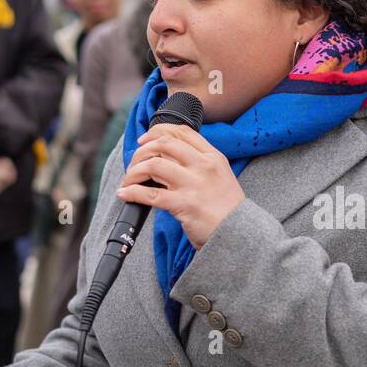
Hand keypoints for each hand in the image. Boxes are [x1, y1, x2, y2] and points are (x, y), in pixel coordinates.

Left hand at [116, 124, 244, 247]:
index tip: (144, 140)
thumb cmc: (228, 210)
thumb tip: (167, 159)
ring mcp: (194, 184)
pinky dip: (132, 192)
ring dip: (134, 172)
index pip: (182, 132)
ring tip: (128, 181)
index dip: (157, 132)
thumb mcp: (222, 177)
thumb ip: (201, 165)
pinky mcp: (184, 204)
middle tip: (133, 164)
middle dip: (141, 151)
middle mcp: (204, 166)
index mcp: (213, 157)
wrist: (241, 234)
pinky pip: (150, 194)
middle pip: (163, 144)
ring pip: (153, 165)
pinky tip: (125, 194)